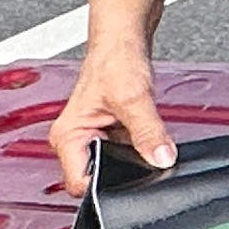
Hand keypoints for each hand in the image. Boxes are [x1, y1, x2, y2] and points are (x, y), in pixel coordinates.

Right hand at [50, 47, 173, 196]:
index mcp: (67, 136)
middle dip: (122, 175)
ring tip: (145, 145)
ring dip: (132, 162)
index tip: (132, 178)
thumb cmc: (115, 60)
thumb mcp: (134, 98)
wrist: (124, 42)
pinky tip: (147, 140)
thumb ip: (148, 131)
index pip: (80, 183)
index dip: (106, 187)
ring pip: (113, 168)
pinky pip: (125, 155)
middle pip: (97, 179)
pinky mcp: (110, 135)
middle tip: (143, 160)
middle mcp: (75, 141)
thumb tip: (161, 158)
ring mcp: (93, 139)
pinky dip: (138, 151)